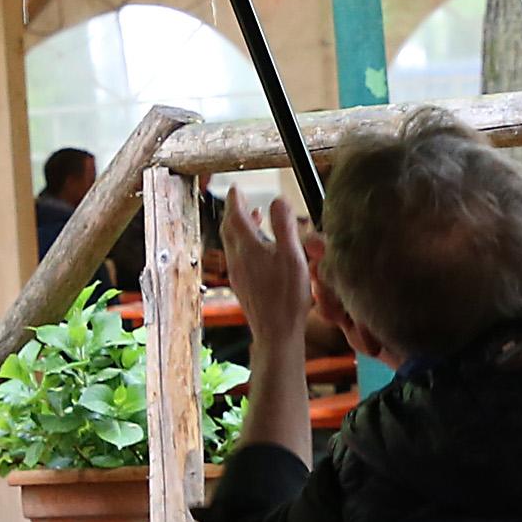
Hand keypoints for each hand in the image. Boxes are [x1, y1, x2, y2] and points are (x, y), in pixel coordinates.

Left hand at [225, 192, 314, 344]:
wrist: (276, 333)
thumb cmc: (287, 296)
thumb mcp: (292, 256)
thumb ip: (285, 226)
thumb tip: (277, 199)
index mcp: (247, 248)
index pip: (235, 216)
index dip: (235, 200)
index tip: (236, 188)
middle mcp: (237, 259)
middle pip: (229, 229)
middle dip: (234, 212)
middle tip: (241, 200)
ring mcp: (238, 274)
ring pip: (233, 244)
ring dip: (240, 229)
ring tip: (254, 219)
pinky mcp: (243, 287)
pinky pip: (239, 258)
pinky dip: (245, 245)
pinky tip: (260, 251)